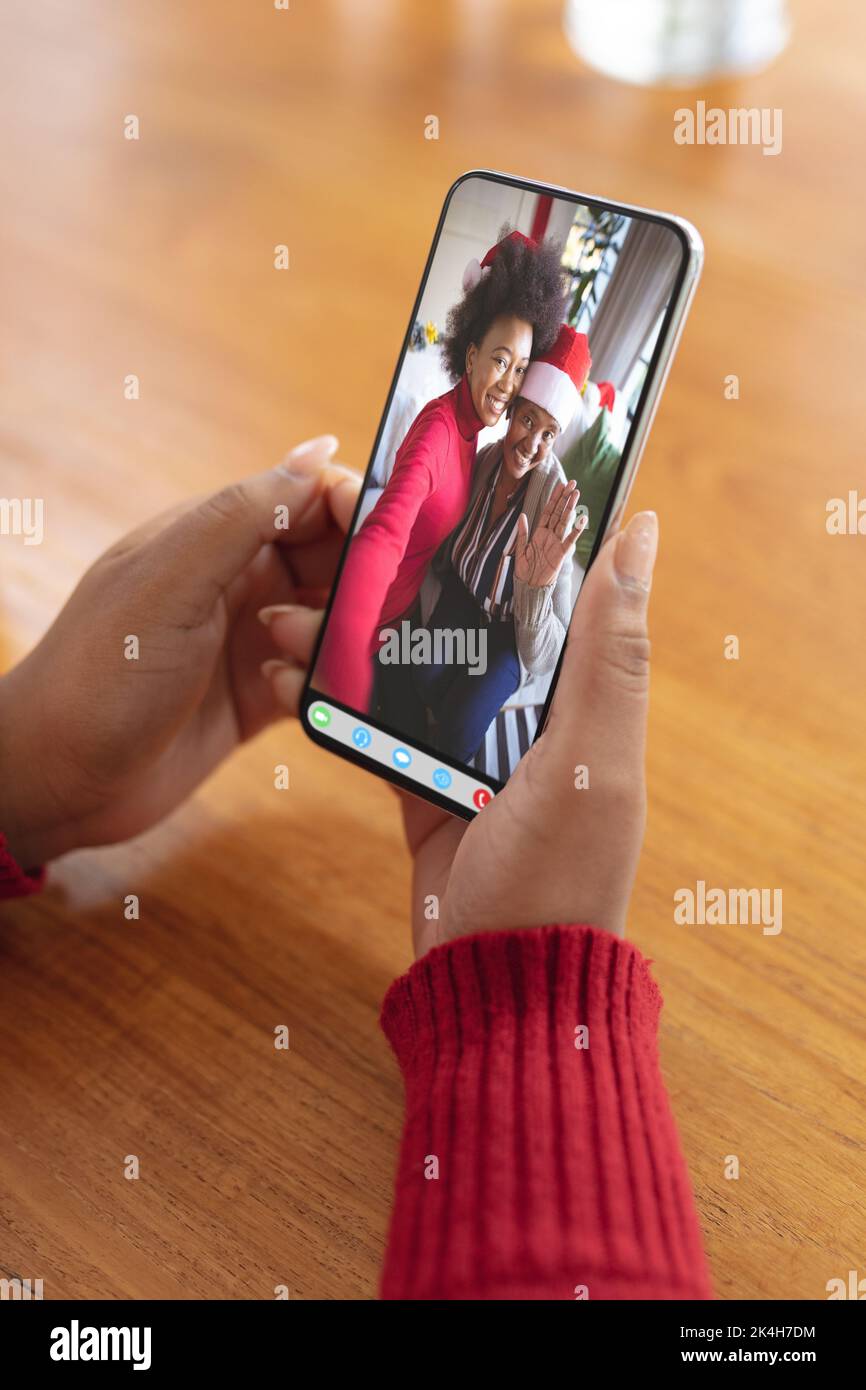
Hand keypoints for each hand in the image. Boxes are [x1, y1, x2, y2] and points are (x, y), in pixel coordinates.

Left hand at [0, 437, 359, 866]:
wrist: (61, 781)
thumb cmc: (99, 673)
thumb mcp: (171, 582)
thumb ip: (244, 516)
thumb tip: (318, 450)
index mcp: (214, 536)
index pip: (308, 497)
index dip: (356, 511)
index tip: (389, 540)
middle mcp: (237, 580)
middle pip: (335, 560)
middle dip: (358, 583)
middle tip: (357, 613)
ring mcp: (251, 639)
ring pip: (335, 621)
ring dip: (332, 639)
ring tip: (282, 656)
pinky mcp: (261, 697)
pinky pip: (321, 677)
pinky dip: (319, 685)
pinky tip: (282, 696)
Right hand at [258, 509, 655, 958]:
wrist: (493, 990)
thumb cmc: (558, 878)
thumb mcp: (593, 760)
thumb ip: (610, 653)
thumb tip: (640, 533)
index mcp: (587, 701)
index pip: (558, 592)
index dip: (519, 532)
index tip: (466, 470)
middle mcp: (535, 720)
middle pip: (477, 623)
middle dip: (418, 581)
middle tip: (355, 534)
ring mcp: (476, 754)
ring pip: (419, 669)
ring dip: (365, 637)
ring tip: (304, 604)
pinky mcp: (426, 789)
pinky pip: (383, 728)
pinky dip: (344, 700)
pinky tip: (301, 666)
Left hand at [514, 479, 587, 588]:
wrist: (530, 586)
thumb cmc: (525, 570)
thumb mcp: (520, 549)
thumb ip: (522, 532)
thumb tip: (522, 515)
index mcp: (539, 532)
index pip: (549, 511)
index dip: (554, 498)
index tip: (560, 485)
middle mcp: (550, 535)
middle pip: (559, 512)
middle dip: (565, 497)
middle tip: (573, 483)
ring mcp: (556, 542)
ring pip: (564, 521)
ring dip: (570, 507)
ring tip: (576, 493)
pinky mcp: (561, 553)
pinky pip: (570, 539)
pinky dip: (576, 529)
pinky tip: (582, 518)